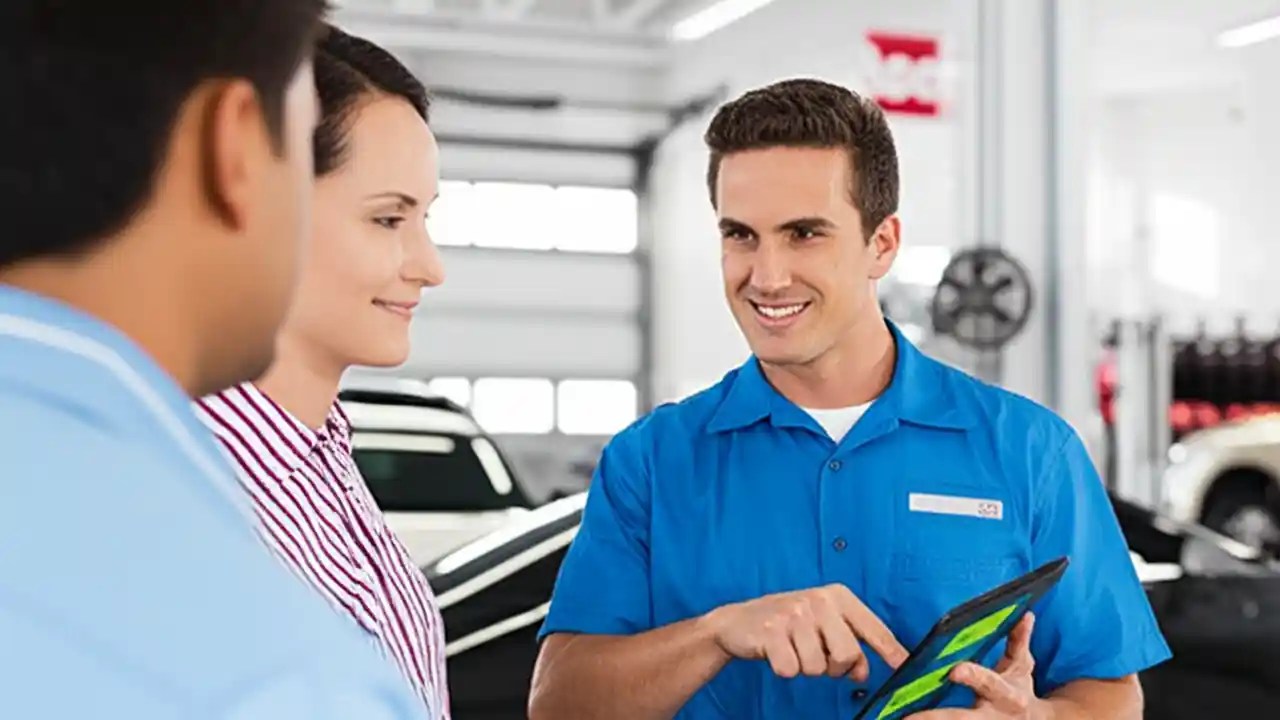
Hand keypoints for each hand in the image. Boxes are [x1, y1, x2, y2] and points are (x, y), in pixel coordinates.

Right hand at [704, 583, 908, 681]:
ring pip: (818, 667)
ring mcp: (794, 614)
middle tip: (816, 655)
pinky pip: (791, 670)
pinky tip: (775, 652)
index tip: (905, 667)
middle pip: (846, 655)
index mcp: (837, 597)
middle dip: (833, 667)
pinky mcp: (771, 631)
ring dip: (804, 667)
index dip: (891, 651)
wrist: (738, 622)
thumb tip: (863, 671)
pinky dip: (784, 669)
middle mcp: (818, 600)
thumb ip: (849, 644)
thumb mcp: (822, 626)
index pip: (872, 628)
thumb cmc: (787, 624)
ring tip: (792, 648)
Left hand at [907, 614, 1046, 719]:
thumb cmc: (1018, 690)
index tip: (954, 670)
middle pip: (960, 718)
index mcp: (1007, 695)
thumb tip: (1024, 614)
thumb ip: (1018, 640)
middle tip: (907, 716)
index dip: (972, 676)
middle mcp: (991, 716)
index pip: (988, 683)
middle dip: (934, 718)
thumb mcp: (1021, 666)